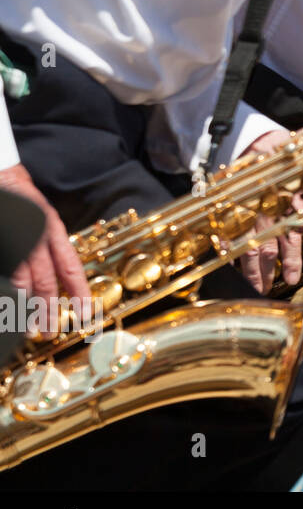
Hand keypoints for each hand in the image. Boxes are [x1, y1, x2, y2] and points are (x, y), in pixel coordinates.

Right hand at [1, 163, 90, 333]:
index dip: (80, 291)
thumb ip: (48, 247)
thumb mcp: (42, 222)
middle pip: (46, 280)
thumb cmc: (21, 204)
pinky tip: (9, 303)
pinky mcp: (4, 240)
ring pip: (23, 280)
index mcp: (54, 231)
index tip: (87, 312)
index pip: (71, 266)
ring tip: (27, 327)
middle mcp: (37, 237)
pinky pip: (7, 271)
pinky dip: (9, 289)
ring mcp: (17, 239)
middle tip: (50, 332)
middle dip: (49, 309)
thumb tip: (53, 278)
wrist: (1, 176)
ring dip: (25, 306)